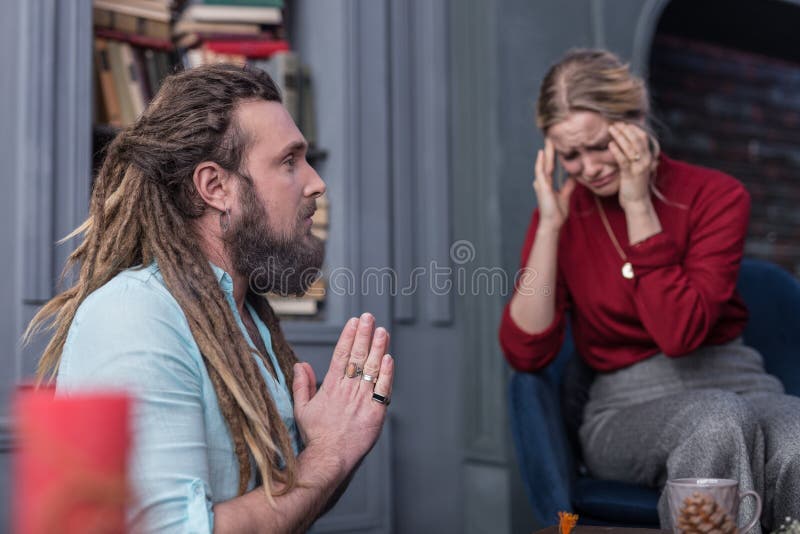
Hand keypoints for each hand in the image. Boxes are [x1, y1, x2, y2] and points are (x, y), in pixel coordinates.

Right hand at [292, 313, 392, 477]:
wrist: (330, 458)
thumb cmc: (316, 436)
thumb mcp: (302, 409)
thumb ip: (302, 385)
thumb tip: (300, 364)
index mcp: (331, 386)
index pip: (341, 354)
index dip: (348, 336)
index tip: (353, 321)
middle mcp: (348, 389)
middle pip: (358, 356)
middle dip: (363, 334)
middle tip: (369, 317)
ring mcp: (362, 399)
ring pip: (372, 368)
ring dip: (378, 347)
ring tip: (382, 331)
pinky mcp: (376, 412)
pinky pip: (383, 389)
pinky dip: (387, 373)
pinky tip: (389, 357)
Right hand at [533, 138, 575, 230]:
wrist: (552, 223)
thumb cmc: (557, 213)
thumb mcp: (565, 195)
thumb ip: (568, 185)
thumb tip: (574, 176)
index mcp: (547, 183)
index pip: (551, 165)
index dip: (553, 154)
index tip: (557, 143)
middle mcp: (542, 181)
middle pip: (547, 161)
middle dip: (549, 148)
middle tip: (551, 135)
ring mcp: (541, 183)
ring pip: (544, 163)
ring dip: (546, 151)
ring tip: (548, 139)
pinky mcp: (541, 186)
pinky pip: (541, 171)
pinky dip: (541, 162)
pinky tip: (542, 153)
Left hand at [608, 122, 654, 210]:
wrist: (637, 202)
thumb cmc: (634, 185)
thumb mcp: (636, 168)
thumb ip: (634, 157)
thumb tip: (626, 146)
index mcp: (648, 157)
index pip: (643, 137)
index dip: (633, 128)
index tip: (623, 123)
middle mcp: (646, 160)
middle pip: (637, 139)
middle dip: (626, 129)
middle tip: (615, 123)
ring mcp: (639, 167)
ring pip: (630, 147)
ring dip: (620, 136)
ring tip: (611, 129)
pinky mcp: (630, 175)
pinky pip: (623, 160)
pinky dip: (617, 151)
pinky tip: (610, 144)